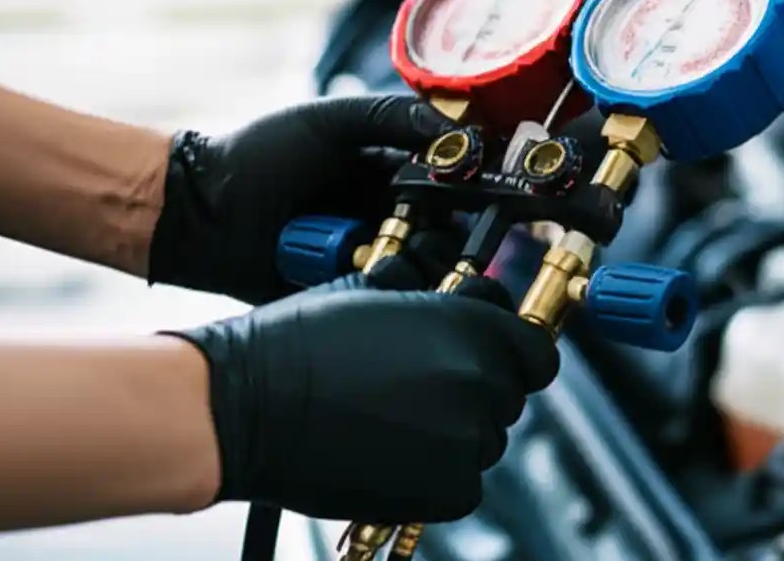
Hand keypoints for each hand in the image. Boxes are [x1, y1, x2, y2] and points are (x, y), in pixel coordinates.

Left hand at [147, 94, 455, 303]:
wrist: (198, 211)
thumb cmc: (258, 155)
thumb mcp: (327, 122)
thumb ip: (390, 117)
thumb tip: (459, 129)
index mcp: (383, 176)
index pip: (443, 188)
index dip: (462, 194)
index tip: (477, 197)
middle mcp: (378, 220)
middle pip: (435, 236)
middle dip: (437, 238)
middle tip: (424, 235)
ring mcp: (359, 260)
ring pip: (411, 273)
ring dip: (407, 266)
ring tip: (387, 256)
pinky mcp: (337, 297)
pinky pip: (374, 303)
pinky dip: (377, 295)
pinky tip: (370, 283)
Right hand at [163, 276, 557, 522]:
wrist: (248, 406)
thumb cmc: (299, 345)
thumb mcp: (376, 295)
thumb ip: (435, 297)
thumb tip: (464, 293)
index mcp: (470, 327)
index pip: (536, 351)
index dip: (513, 354)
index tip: (492, 358)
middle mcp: (479, 382)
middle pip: (509, 395)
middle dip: (474, 390)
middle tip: (421, 388)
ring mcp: (466, 440)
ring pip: (485, 439)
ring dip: (454, 432)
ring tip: (393, 420)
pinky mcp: (447, 490)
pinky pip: (463, 482)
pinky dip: (436, 474)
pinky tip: (390, 453)